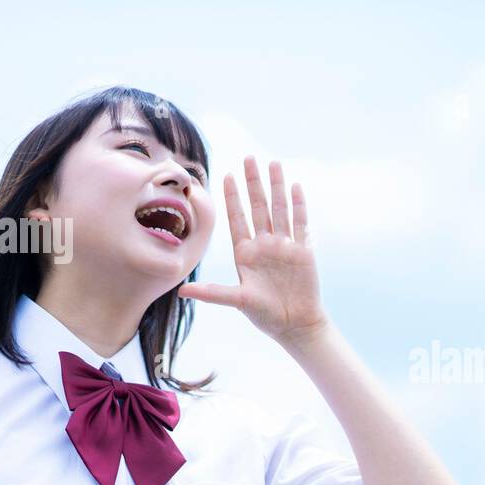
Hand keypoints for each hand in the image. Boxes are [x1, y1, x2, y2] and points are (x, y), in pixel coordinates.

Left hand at [178, 156, 328, 346]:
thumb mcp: (237, 301)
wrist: (296, 325)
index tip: (225, 176)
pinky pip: (300, 223)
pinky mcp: (303, 251)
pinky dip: (297, 205)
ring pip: (279, 209)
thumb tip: (181, 292)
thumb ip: (212, 293)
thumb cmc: (265, 316)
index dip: (232, 197)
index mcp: (245, 254)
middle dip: (253, 183)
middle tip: (248, 158)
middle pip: (257, 207)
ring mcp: (284, 246)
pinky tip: (294, 187)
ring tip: (273, 164)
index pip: (237, 219)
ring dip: (276, 187)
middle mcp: (264, 245)